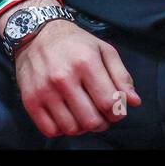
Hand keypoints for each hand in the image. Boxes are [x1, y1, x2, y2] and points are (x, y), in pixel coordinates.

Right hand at [14, 19, 140, 137]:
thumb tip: (134, 102)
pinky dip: (63, 130)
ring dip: (84, 129)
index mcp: (87, 63)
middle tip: (104, 118)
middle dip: (103, 124)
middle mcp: (64, 78)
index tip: (118, 112)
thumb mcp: (105, 51)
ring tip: (87, 117)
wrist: (38, 35)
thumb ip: (122, 77)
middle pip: (90, 119)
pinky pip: (50, 130)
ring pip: (71, 128)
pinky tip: (68, 118)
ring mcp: (44, 91)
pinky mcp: (30, 101)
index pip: (108, 102)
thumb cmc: (76, 43)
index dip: (118, 112)